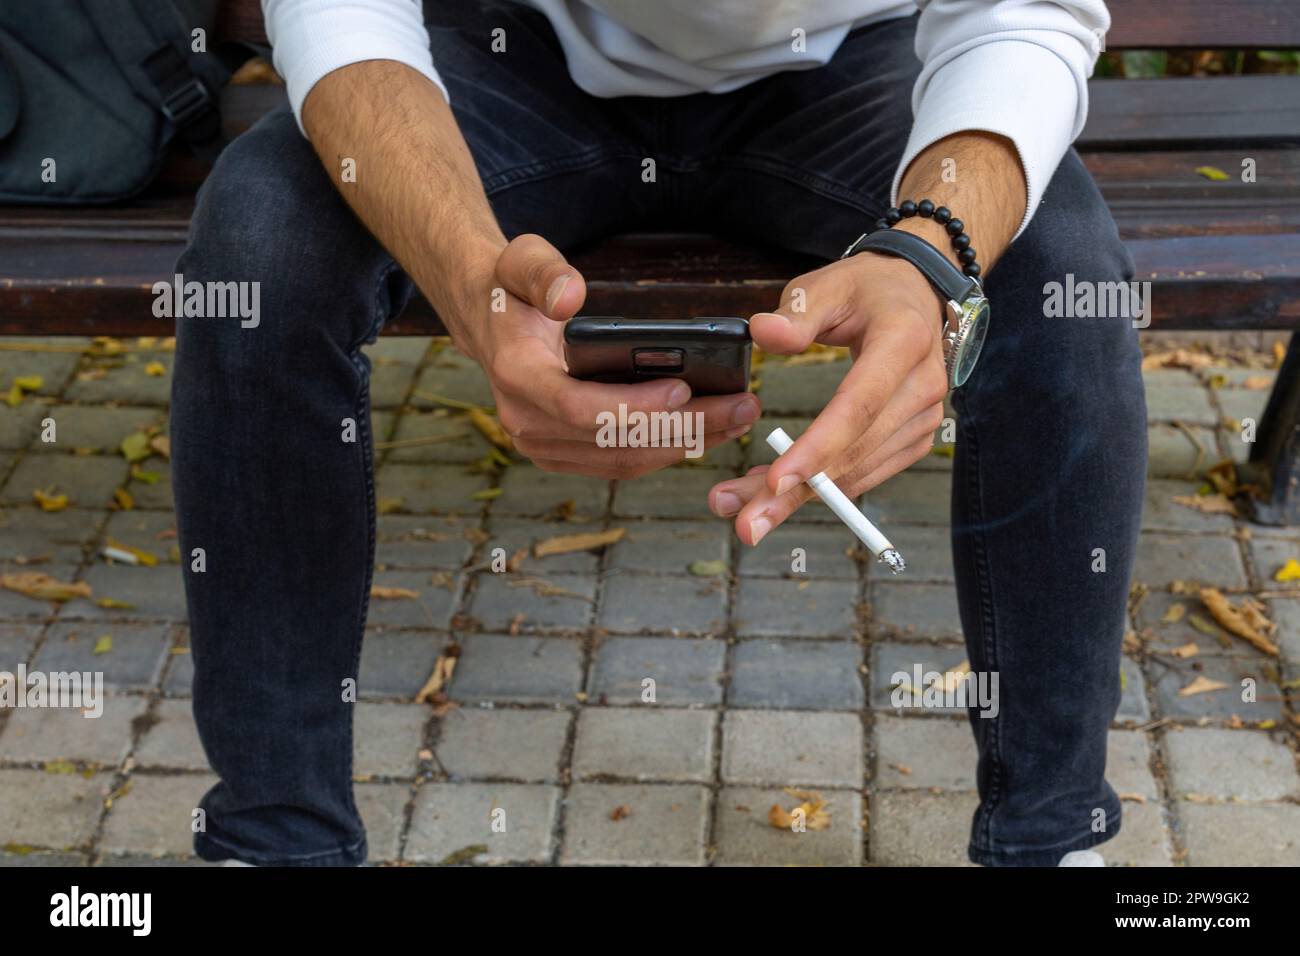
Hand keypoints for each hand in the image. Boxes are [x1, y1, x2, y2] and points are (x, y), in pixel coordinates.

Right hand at [454, 234, 759, 477]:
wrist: (488, 321)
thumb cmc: (511, 289)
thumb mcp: (520, 260)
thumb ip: (543, 271)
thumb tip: (571, 297)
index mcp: (517, 377)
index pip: (579, 407)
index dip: (633, 406)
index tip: (682, 389)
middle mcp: (526, 423)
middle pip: (613, 442)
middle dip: (683, 429)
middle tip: (740, 407)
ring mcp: (544, 445)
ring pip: (623, 460)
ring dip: (685, 445)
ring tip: (737, 418)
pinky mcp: (564, 454)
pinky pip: (621, 462)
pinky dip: (667, 450)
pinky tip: (709, 430)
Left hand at [707, 252, 948, 543]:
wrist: (918, 295)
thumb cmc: (866, 290)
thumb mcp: (827, 284)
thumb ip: (795, 311)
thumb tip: (761, 332)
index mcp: (903, 341)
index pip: (857, 406)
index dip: (817, 448)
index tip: (774, 481)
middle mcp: (922, 385)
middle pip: (854, 451)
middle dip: (796, 493)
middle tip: (745, 523)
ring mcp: (925, 416)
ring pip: (857, 472)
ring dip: (801, 498)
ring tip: (743, 510)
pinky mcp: (916, 437)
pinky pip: (867, 473)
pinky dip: (823, 488)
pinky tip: (777, 493)